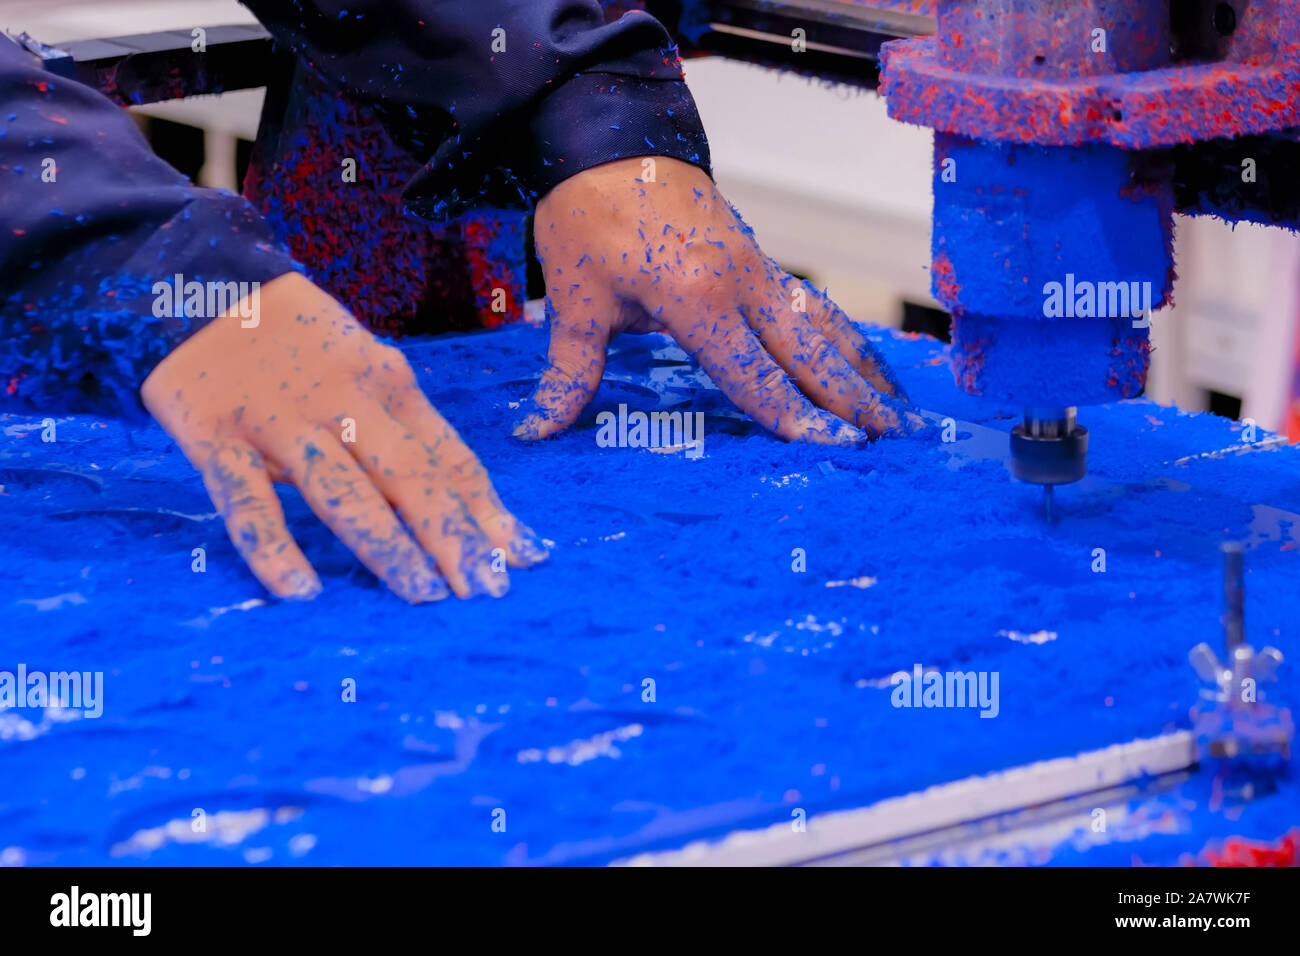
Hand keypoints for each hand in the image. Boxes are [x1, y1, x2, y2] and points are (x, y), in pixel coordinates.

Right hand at [141, 273, 545, 602]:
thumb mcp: (363, 370)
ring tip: (425, 596)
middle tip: (489, 590)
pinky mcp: (216, 434)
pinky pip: (247, 498)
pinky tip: (300, 592)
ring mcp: (280, 418)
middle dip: (455, 535)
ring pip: (342, 489)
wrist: (194, 281)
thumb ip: (404, 429)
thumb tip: (463, 499)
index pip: (450, 458)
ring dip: (387, 545)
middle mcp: (344, 401)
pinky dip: (273, 546)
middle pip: (411, 475)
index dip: (489, 510)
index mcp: (389, 385)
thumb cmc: (297, 344)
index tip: (528, 556)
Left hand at [519, 157, 918, 443]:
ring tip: (902, 409)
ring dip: (864, 368)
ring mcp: (758, 266)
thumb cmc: (586, 215)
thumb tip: (535, 432)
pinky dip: (845, 338)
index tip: (837, 448)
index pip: (754, 373)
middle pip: (810, 351)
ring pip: (825, 324)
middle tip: (899, 439)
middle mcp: (740, 282)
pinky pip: (814, 306)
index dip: (795, 417)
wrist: (607, 136)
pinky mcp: (759, 258)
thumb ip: (568, 372)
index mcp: (695, 298)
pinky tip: (864, 363)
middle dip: (855, 398)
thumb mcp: (572, 297)